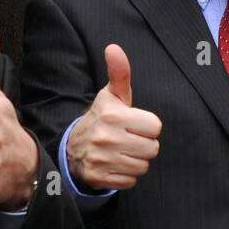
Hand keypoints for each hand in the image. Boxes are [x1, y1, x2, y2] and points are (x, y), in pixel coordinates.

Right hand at [65, 45, 162, 191]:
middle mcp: (106, 137)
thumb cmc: (102, 117)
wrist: (73, 146)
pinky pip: (130, 181)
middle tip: (129, 138)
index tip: (134, 124)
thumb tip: (113, 48)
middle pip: (152, 148)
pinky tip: (115, 164)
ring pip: (142, 166)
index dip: (147, 126)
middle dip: (143, 144)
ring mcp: (102, 159)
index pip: (155, 127)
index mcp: (114, 115)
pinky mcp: (99, 178)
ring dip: (136, 160)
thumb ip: (119, 72)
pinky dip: (126, 175)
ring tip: (122, 151)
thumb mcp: (112, 95)